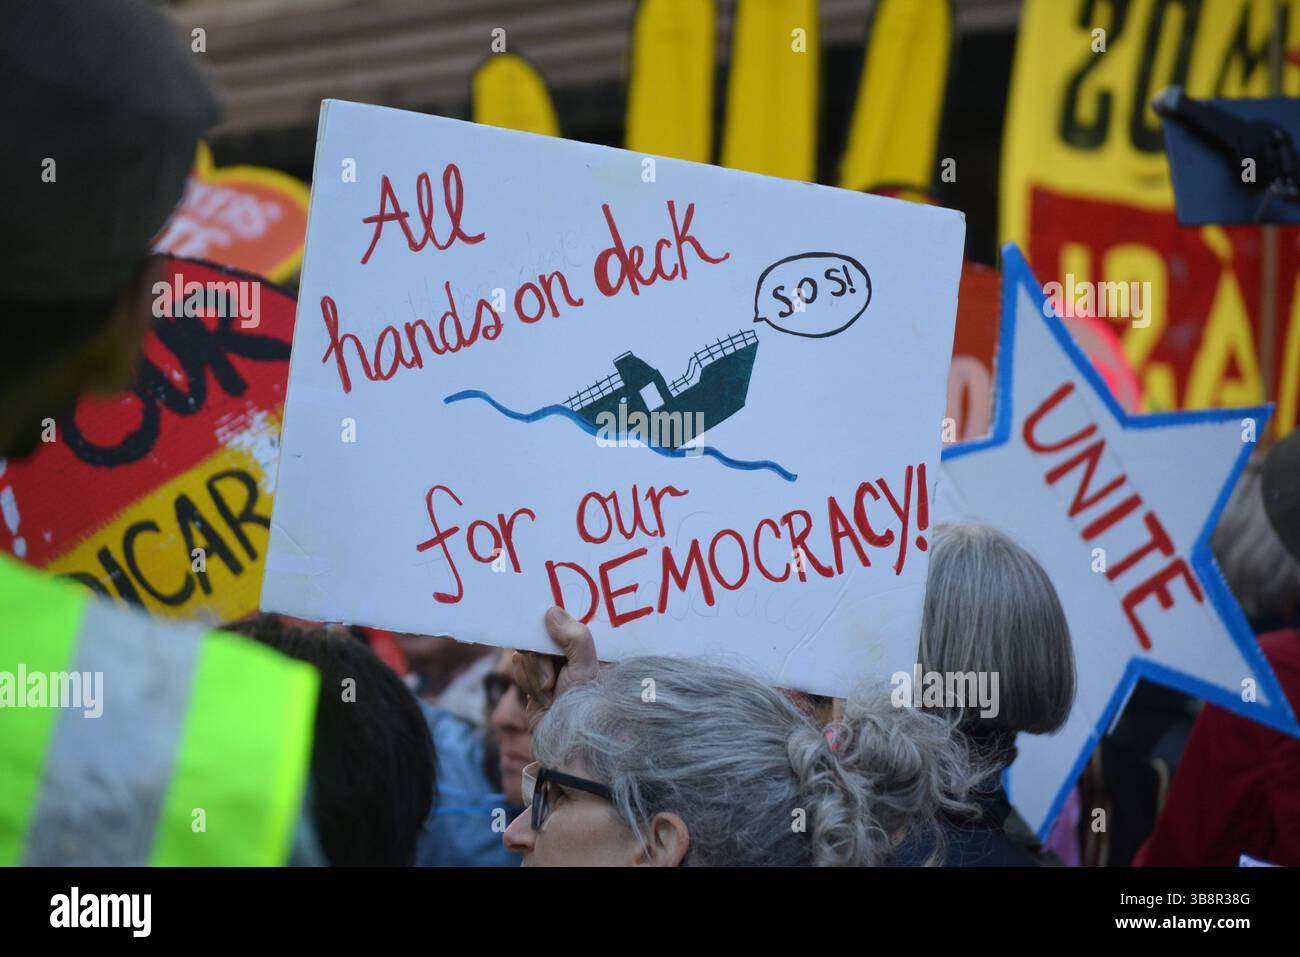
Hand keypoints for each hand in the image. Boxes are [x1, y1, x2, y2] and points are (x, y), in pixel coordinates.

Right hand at [512, 606, 598, 722]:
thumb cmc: (581, 708)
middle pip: (543, 634)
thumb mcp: (584, 670)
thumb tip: (553, 611)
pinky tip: (538, 697)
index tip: (543, 615)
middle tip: (550, 682)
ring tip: (547, 694)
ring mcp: (552, 665)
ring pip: (528, 650)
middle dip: (541, 659)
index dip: (556, 618)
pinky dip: (524, 680)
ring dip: (533, 674)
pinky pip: (519, 664)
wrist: (562, 744)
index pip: (571, 620)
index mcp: (591, 647)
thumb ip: (575, 639)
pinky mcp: (534, 677)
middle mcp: (571, 653)